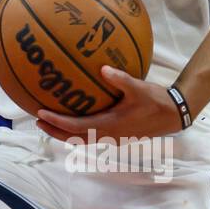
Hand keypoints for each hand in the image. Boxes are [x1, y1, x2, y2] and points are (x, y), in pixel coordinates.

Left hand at [34, 67, 185, 141]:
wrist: (172, 116)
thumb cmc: (155, 101)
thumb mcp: (138, 88)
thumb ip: (120, 79)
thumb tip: (103, 69)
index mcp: (110, 125)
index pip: (75, 126)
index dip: (56, 122)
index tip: (41, 113)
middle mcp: (108, 135)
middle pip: (73, 137)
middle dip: (54, 131)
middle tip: (37, 119)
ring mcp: (111, 137)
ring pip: (81, 139)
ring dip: (63, 133)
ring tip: (48, 122)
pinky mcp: (115, 135)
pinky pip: (90, 136)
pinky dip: (75, 131)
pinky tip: (71, 120)